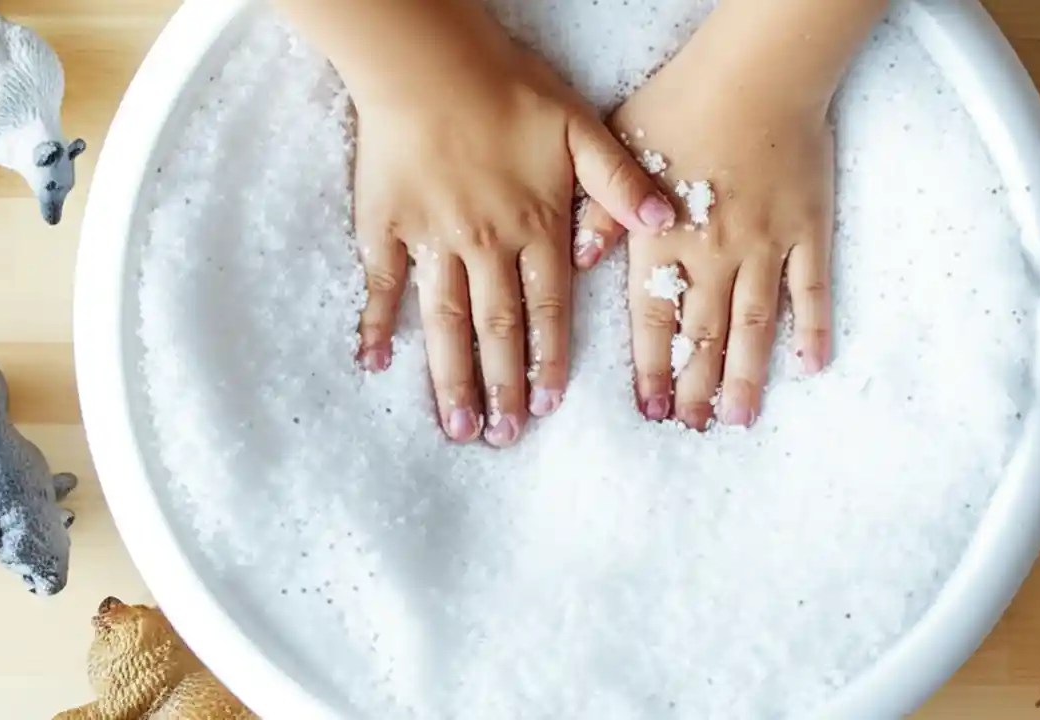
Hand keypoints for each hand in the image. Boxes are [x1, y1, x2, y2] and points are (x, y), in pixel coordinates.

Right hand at [332, 3, 674, 445]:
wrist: (429, 60)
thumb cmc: (507, 87)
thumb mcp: (581, 127)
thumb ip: (621, 180)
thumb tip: (665, 221)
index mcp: (535, 228)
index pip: (547, 310)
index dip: (547, 361)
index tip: (546, 406)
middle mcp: (486, 246)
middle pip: (496, 331)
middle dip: (501, 389)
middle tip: (501, 437)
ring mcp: (433, 240)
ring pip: (446, 322)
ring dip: (452, 377)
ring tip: (457, 426)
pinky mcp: (387, 226)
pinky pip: (383, 284)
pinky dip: (378, 323)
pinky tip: (374, 361)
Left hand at [578, 36, 837, 430]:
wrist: (759, 71)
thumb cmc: (683, 101)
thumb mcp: (619, 147)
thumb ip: (600, 209)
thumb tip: (578, 261)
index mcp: (664, 238)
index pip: (653, 320)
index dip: (652, 369)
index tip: (651, 407)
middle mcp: (714, 254)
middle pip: (703, 336)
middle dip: (696, 387)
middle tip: (693, 426)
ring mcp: (766, 247)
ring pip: (754, 327)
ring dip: (746, 378)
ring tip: (739, 418)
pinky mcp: (808, 231)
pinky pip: (812, 290)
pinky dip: (813, 329)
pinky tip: (811, 365)